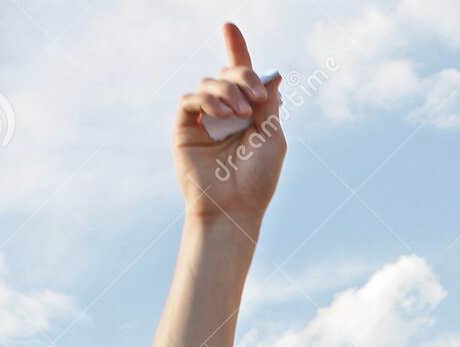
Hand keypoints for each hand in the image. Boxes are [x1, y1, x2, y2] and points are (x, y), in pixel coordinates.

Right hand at [174, 23, 284, 222]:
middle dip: (243, 76)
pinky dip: (207, 99)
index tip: (229, 26)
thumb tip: (273, 74)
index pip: (242, 76)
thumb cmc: (258, 178)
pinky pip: (191, 99)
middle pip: (228, 73)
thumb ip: (269, 105)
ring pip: (209, 82)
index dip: (236, 50)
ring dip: (227, 91)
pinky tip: (222, 114)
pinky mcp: (185, 127)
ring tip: (239, 114)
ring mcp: (204, 119)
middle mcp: (226, 112)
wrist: (235, 207)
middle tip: (254, 99)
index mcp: (250, 114)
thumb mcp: (272, 137)